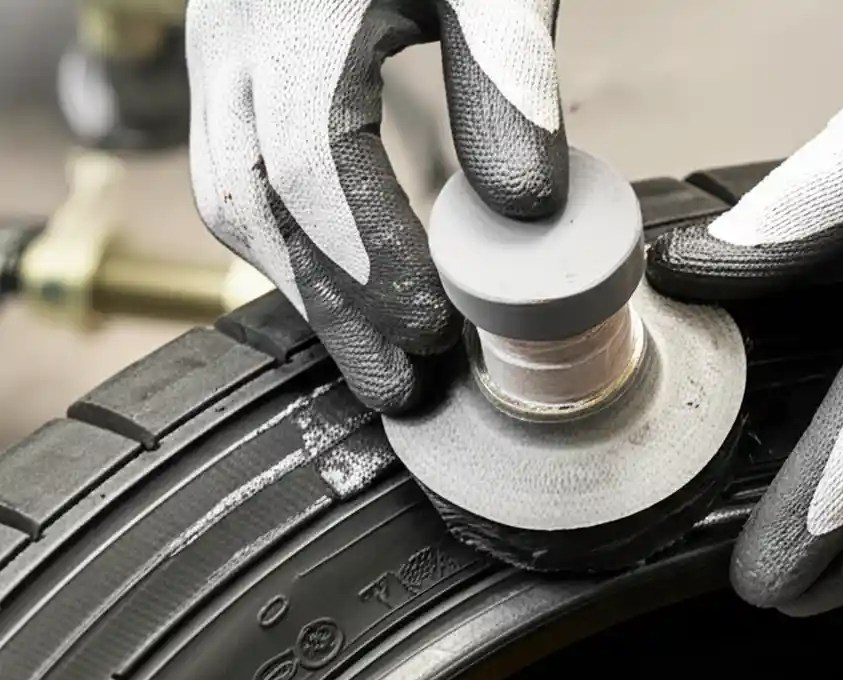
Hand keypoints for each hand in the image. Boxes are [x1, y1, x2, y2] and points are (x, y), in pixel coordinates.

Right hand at [187, 0, 566, 411]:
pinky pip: (236, 169)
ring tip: (373, 351)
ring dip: (303, 284)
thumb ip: (506, 81)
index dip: (374, 260)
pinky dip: (290, 239)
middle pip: (258, 205)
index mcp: (295, 17)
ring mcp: (219, 51)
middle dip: (331, 305)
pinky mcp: (232, 62)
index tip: (435, 331)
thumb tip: (526, 215)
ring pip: (233, 196)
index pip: (317, 165)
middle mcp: (233, 40)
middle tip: (398, 384)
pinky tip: (342, 277)